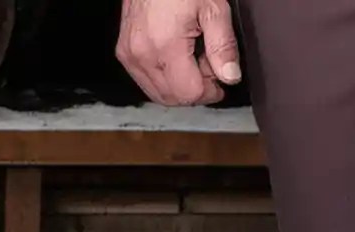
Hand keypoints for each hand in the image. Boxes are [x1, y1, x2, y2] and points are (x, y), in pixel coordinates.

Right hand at [116, 0, 241, 105]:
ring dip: (181, 86)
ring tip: (193, 59)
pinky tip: (177, 58)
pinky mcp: (124, 51)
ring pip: (159, 94)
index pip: (189, 94)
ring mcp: (129, 54)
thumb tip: (230, 76)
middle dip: (196, 90)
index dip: (210, 90)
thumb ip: (223, 46)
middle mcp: (141, 55)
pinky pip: (147, 81)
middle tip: (208, 65)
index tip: (220, 75)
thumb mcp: (213, 9)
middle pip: (173, 99)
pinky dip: (166, 79)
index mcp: (164, 46)